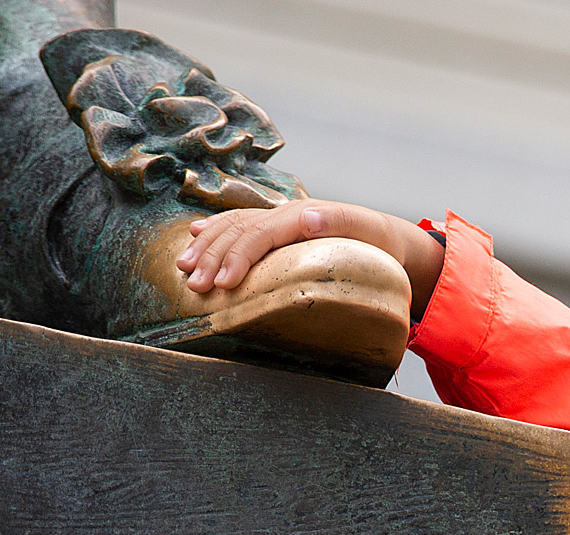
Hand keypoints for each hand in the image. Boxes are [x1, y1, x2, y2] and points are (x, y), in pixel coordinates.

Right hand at [174, 198, 443, 311]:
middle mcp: (285, 214)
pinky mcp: (276, 227)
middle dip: (214, 258)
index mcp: (302, 216)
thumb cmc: (380, 242)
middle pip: (240, 231)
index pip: (261, 234)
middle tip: (195, 286)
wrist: (386, 236)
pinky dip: (215, 230)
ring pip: (233, 227)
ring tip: (184, 268)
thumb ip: (338, 223)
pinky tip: (195, 236)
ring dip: (207, 247)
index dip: (239, 257)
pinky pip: (238, 224)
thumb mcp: (369, 233)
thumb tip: (306, 217)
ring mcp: (278, 219)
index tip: (224, 284)